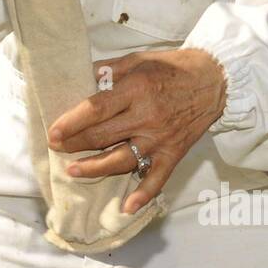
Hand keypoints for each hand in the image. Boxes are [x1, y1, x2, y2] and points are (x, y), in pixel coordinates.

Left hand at [47, 48, 227, 213]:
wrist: (215, 79)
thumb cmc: (173, 67)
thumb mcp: (139, 59)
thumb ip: (110, 70)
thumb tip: (83, 78)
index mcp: (135, 90)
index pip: (96, 109)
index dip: (71, 122)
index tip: (53, 131)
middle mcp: (146, 116)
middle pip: (103, 136)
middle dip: (75, 144)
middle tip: (56, 147)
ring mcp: (160, 138)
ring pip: (122, 159)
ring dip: (95, 168)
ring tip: (73, 171)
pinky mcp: (173, 152)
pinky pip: (157, 177)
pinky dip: (143, 194)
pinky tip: (127, 207)